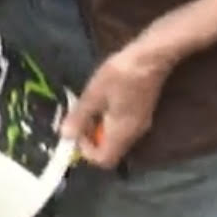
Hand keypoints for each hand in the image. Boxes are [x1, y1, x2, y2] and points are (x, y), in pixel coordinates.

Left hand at [63, 38, 176, 167]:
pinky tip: (101, 99)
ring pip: (114, 137)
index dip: (85, 150)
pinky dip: (107, 119)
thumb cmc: (121, 75)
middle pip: (109, 150)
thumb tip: (65, 136)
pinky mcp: (142, 112)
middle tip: (78, 115)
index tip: (76, 130)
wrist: (152, 56)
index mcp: (121, 133)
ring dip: (97, 127)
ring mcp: (140, 123)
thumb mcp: (94, 94)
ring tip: (88, 105)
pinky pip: (121, 126)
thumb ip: (79, 117)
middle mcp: (133, 134)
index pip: (104, 160)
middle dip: (89, 137)